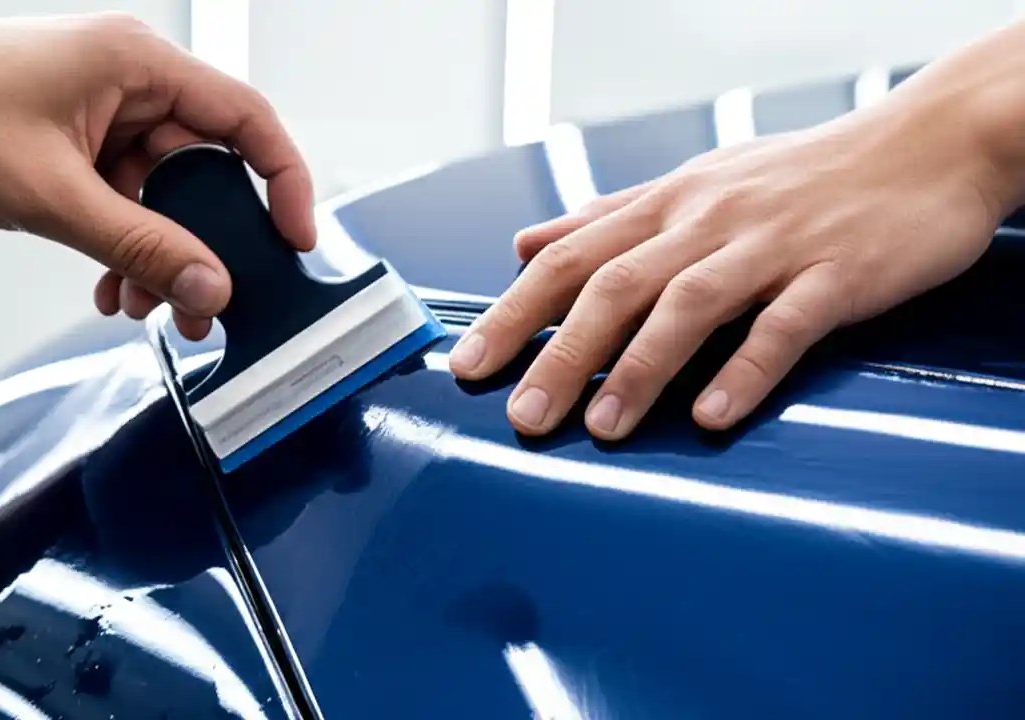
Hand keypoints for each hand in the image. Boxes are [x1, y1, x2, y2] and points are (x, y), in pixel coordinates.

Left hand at [0, 11, 314, 336]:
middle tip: (209, 298)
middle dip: (207, 239)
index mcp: (136, 64)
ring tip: (151, 304)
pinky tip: (111, 284)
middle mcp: (125, 81)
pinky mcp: (70, 142)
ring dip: (159, 251)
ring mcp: (96, 112)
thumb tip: (209, 286)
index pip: (245, 119)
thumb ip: (142, 246)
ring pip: (161, 192)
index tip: (293, 239)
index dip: (283, 181)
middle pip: (204, 165)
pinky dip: (124, 244)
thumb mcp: (52, 195)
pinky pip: (122, 199)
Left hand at [449, 60, 1022, 439]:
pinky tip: (712, 415)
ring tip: (603, 427)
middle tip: (524, 416)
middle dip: (561, 353)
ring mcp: (772, 245)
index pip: (571, 258)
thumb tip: (526, 243)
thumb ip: (606, 218)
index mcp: (668, 205)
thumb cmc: (799, 175)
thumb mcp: (693, 183)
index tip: (470, 366)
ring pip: (690, 303)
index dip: (514, 313)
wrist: (924, 146)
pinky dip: (745, 368)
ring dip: (641, 367)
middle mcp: (707, 221)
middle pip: (615, 285)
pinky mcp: (837, 273)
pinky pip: (785, 324)